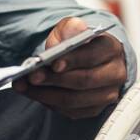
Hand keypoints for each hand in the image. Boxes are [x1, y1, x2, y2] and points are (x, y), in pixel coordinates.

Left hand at [11, 17, 126, 118]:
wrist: (88, 58)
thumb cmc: (80, 42)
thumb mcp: (73, 27)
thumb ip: (71, 27)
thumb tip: (70, 35)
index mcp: (112, 48)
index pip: (93, 55)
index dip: (73, 60)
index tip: (53, 63)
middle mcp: (115, 74)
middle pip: (84, 81)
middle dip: (54, 80)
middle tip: (32, 77)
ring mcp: (107, 95)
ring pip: (75, 100)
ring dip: (46, 94)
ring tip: (24, 86)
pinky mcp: (96, 109)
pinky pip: (71, 111)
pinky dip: (49, 103)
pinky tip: (34, 94)